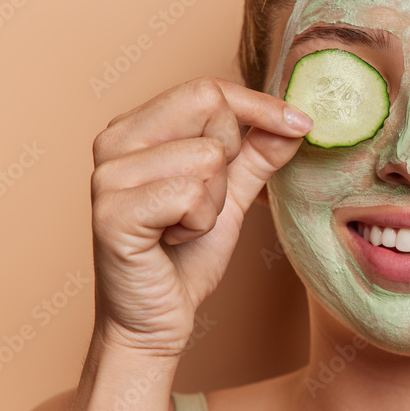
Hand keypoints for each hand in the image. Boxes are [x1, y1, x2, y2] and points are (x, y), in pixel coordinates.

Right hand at [90, 77, 311, 355]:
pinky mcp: (113, 212)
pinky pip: (192, 195)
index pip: (208, 88)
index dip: (260, 106)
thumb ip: (257, 155)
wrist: (154, 321)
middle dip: (229, 160)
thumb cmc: (184, 259)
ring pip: (208, 157)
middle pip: (209, 107)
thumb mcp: (230, 196)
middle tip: (204, 202)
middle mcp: (113, 141)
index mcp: (135, 128)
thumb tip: (295, 121)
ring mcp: (108, 175)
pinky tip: (173, 240)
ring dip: (214, 203)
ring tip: (184, 227)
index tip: (301, 124)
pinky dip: (199, 225)